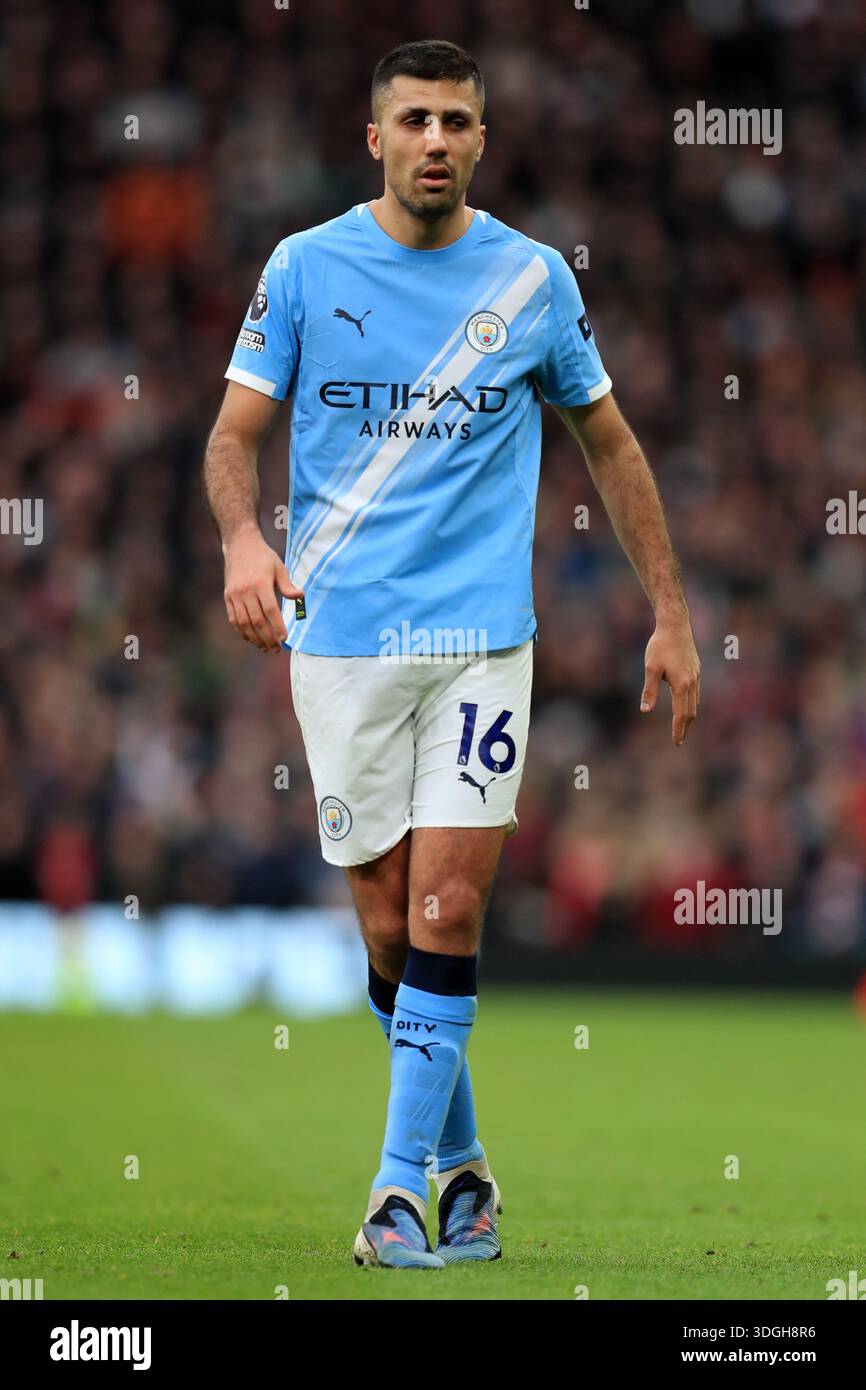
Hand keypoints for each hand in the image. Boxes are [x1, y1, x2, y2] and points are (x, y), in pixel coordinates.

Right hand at [223, 527, 303, 651]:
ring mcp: (234, 595)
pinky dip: (242, 632)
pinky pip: (233, 619)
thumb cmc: (263, 557)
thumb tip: (300, 596)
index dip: (278, 627)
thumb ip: (287, 585)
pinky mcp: (227, 597)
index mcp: (261, 584)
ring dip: (255, 639)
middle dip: (268, 638)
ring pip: (244, 623)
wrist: (240, 545)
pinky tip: (251, 639)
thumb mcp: (279, 567)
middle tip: (276, 649)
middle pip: (257, 621)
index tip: (285, 639)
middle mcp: (246, 591)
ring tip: (265, 648)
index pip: (270, 611)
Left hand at [641, 617, 699, 745]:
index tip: (676, 743)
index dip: (678, 730)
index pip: (681, 714)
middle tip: (679, 741)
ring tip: (682, 727)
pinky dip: (691, 704)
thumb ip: (649, 691)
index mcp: (682, 684)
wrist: (675, 625)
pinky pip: (696, 693)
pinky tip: (685, 706)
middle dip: (685, 728)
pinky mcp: (696, 670)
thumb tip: (645, 710)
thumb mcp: (650, 668)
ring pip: (695, 703)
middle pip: (691, 712)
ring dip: (689, 717)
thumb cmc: (660, 645)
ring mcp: (696, 676)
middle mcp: (692, 682)